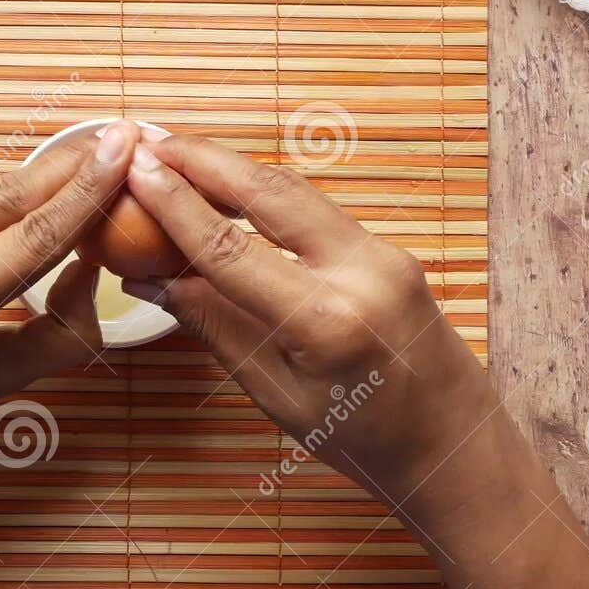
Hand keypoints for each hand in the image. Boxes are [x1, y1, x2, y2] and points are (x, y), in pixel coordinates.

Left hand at [0, 120, 141, 475]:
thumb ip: (54, 336)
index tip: (123, 147)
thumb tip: (88, 271)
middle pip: (5, 195)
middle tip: (119, 137)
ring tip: (77, 179)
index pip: (30, 236)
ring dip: (26, 192)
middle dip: (67, 166)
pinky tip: (0, 224)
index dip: (86, 189)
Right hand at [121, 133, 488, 493]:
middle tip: (150, 142)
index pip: (232, 247)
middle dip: (205, 160)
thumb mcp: (275, 395)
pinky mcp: (391, 250)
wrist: (453, 445)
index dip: (176, 204)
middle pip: (269, 193)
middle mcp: (363, 273)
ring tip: (179, 156)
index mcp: (328, 323)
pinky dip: (268, 196)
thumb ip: (216, 326)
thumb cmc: (363, 440)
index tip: (135, 170)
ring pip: (297, 193)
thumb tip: (151, 279)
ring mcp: (385, 254)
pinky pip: (318, 212)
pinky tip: (232, 191)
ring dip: (236, 170)